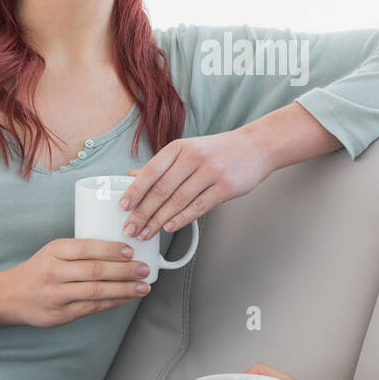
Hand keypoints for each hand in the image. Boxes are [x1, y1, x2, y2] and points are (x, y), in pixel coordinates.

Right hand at [0, 238, 150, 327]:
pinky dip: (113, 302)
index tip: (131, 250)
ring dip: (124, 289)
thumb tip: (120, 251)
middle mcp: (55, 272)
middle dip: (125, 270)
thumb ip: (80, 251)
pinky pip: (92, 308)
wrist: (10, 295)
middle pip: (95, 271)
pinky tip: (126, 298)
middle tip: (143, 269)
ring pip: (97, 291)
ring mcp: (57, 295)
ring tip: (142, 286)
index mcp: (54, 251)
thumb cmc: (39, 270)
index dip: (111, 249)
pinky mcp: (61, 314)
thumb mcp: (53, 251)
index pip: (87, 247)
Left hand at [119, 128, 273, 240]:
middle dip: (143, 212)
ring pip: (178, 200)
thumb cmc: (219, 151)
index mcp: (179, 147)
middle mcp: (193, 157)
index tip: (123, 207)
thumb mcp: (187, 150)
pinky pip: (199, 206)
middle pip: (162, 189)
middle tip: (131, 227)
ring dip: (159, 220)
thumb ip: (161, 165)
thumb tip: (132, 176)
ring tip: (146, 232)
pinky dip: (182, 219)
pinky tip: (170, 227)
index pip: (151, 171)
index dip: (135, 191)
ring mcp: (210, 172)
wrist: (256, 147)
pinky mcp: (225, 187)